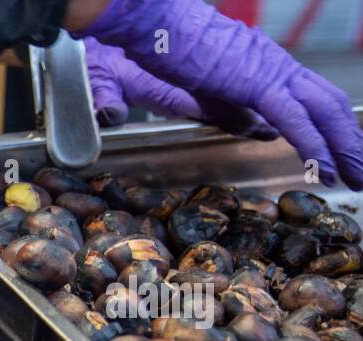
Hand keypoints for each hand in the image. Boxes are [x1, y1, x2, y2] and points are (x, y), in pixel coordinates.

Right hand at [77, 0, 362, 187]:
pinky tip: (326, 168)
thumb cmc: (148, 46)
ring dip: (343, 146)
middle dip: (346, 140)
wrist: (144, 19)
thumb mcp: (182, 87)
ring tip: (358, 177)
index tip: (335, 155)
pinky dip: (314, 144)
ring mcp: (267, 70)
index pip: (300, 99)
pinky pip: (293, 118)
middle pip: (323, 104)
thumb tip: (251, 128)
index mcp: (255, 64)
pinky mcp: (254, 81)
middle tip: (361, 173)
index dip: (322, 126)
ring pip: (321, 111)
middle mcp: (270, 64)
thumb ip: (214, 107)